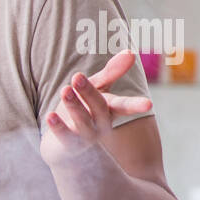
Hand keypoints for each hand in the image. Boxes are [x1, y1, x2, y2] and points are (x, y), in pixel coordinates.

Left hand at [41, 49, 152, 168]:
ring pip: (82, 121)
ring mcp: (85, 135)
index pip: (124, 106)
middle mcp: (100, 124)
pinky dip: (57, 126)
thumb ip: (111, 72)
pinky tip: (50, 116)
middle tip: (77, 76)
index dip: (135, 105)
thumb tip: (131, 52)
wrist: (65, 146)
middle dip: (89, 92)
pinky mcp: (68, 144)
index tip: (149, 104)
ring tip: (64, 90)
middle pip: (98, 107)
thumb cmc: (85, 110)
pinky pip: (63, 135)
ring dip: (73, 105)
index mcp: (109, 109)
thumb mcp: (97, 88)